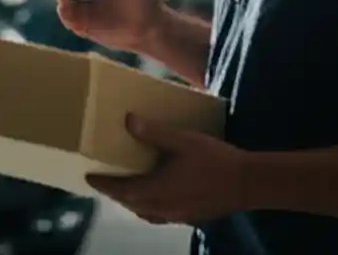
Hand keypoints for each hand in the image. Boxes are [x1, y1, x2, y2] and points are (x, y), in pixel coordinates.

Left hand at [87, 113, 247, 225]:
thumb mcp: (184, 140)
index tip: (89, 178)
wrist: (248, 184)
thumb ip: (155, 132)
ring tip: (127, 187)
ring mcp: (177, 215)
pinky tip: (156, 196)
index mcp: (156, 190)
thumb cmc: (214, 160)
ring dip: (132, 201)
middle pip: (131, 203)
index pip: (121, 190)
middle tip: (106, 180)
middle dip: (116, 193)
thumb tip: (128, 121)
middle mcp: (162, 207)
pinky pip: (160, 215)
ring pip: (145, 212)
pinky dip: (149, 206)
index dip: (104, 185)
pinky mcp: (190, 217)